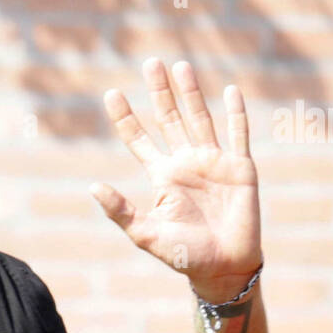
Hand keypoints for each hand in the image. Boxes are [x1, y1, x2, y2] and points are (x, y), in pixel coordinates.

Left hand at [91, 58, 260, 300]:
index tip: (111, 94)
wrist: (223, 270)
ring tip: (179, 66)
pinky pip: (237, 134)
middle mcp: (186, 164)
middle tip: (150, 63)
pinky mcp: (240, 168)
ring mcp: (214, 162)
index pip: (140, 140)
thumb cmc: (184, 256)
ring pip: (200, 118)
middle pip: (169, 119)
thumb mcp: (146, 234)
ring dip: (191, 93)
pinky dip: (236, 113)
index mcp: (163, 177)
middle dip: (159, 92)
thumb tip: (93, 186)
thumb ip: (120, 211)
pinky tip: (229, 90)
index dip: (126, 118)